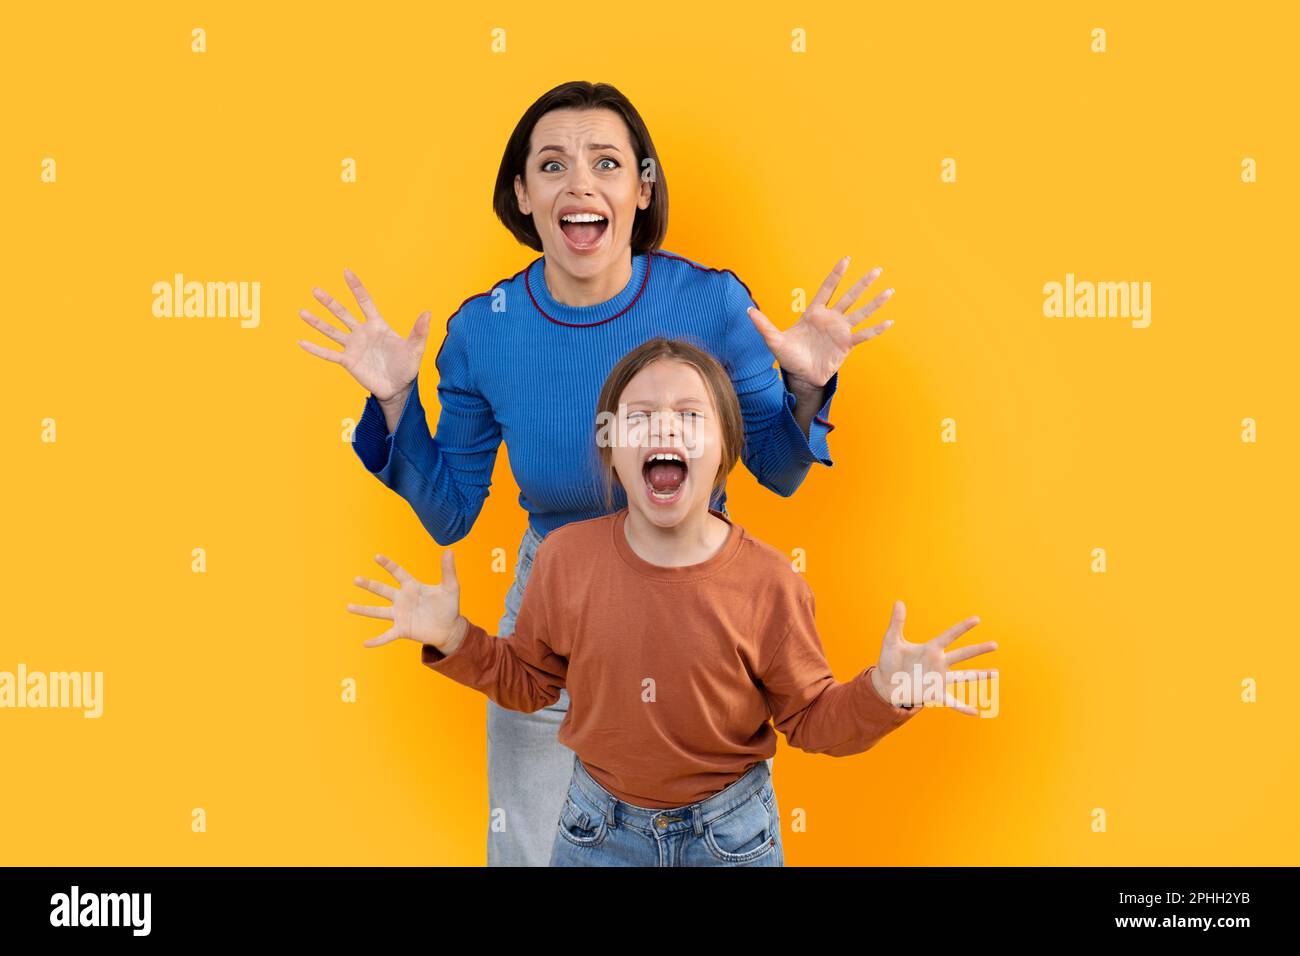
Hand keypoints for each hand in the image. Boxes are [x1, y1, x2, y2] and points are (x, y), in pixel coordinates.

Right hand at [297, 268, 430, 402]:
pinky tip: (301, 342)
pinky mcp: (347, 361)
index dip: (356, 287)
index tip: (346, 272)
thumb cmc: (407, 367)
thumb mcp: (415, 348)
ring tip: (302, 311)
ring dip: (317, 322)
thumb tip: (428, 313)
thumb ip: (419, 331)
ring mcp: (353, 347)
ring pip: (331, 331)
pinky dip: (315, 348)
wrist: (398, 388)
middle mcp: (362, 333)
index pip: (364, 302)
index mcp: (377, 325)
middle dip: (329, 302)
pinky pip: (328, 354)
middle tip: (315, 290)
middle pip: (342, 313)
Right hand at [347, 550, 466, 652]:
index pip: (398, 573)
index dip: (388, 565)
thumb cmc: (449, 607)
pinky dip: (377, 640)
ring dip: (363, 610)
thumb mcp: (450, 587)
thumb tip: (449, 550)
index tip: (376, 556)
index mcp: (412, 587)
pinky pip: (387, 635)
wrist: (449, 629)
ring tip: (348, 607)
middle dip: (369, 585)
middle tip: (356, 579)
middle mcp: (402, 600)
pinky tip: (365, 643)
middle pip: (382, 590)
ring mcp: (400, 615)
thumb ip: (448, 570)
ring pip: (378, 611)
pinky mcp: (402, 630)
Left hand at [746, 256, 894, 390]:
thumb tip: (748, 310)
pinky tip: (890, 322)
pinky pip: (864, 335)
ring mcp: (840, 331)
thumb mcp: (774, 340)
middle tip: (877, 269)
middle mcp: (831, 318)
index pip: (828, 288)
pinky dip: (876, 329)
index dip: (837, 274)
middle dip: (863, 283)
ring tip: (889, 290)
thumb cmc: (789, 356)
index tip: (847, 259)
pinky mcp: (847, 345)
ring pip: (861, 312)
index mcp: (814, 313)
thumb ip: (763, 325)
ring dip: (875, 302)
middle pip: (849, 296)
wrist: (801, 376)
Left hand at [870, 601, 996, 715]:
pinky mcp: (935, 693)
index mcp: (931, 648)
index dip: (962, 628)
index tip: (977, 619)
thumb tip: (898, 602)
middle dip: (978, 650)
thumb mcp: (891, 641)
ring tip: (996, 672)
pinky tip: (975, 712)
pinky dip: (963, 707)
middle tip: (995, 644)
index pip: (950, 636)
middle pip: (962, 654)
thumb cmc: (889, 661)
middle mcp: (939, 663)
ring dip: (979, 675)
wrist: (885, 683)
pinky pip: (952, 701)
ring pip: (963, 676)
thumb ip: (897, 622)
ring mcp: (939, 678)